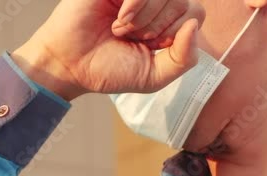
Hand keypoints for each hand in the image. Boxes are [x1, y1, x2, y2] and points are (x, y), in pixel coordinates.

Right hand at [11, 0, 204, 100]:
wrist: (70, 65)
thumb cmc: (107, 69)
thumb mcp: (154, 76)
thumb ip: (184, 59)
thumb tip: (193, 26)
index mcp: (167, 21)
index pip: (196, 13)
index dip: (174, 34)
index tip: (149, 46)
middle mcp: (154, 2)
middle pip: (183, 1)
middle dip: (158, 27)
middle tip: (131, 38)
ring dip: (145, 17)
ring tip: (121, 29)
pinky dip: (136, 3)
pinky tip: (119, 18)